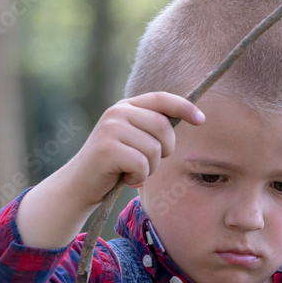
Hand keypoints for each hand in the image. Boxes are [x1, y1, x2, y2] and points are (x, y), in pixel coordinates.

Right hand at [69, 92, 204, 205]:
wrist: (80, 183)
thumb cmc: (115, 164)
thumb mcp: (134, 139)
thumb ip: (153, 128)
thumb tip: (193, 116)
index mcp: (126, 106)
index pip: (161, 99)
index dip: (184, 107)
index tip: (201, 120)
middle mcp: (117, 112)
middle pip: (163, 127)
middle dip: (165, 149)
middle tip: (149, 162)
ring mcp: (110, 129)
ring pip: (154, 149)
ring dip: (150, 167)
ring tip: (132, 170)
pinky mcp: (107, 149)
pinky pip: (142, 164)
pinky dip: (139, 176)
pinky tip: (125, 177)